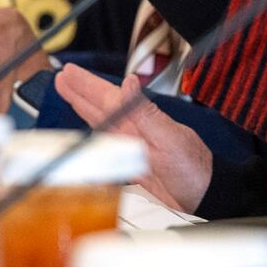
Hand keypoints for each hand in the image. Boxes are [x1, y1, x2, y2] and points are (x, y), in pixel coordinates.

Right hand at [55, 63, 210, 211]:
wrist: (206, 194)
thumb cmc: (193, 168)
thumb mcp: (168, 138)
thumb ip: (145, 112)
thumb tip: (130, 82)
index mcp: (142, 120)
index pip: (107, 97)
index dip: (86, 85)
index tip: (69, 72)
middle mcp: (136, 129)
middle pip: (101, 106)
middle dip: (80, 92)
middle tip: (61, 77)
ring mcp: (134, 145)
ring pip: (102, 122)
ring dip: (84, 108)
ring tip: (68, 94)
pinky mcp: (134, 162)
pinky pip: (108, 144)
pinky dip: (96, 134)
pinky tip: (89, 129)